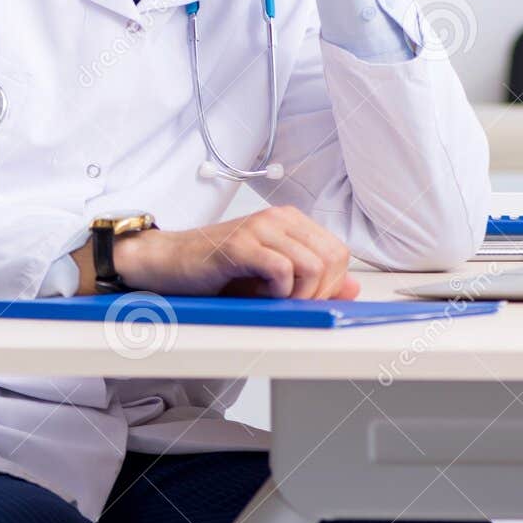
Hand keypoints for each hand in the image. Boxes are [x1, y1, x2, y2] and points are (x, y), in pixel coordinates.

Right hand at [113, 207, 359, 299]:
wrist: (169, 261)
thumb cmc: (218, 271)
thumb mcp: (273, 278)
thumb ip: (313, 281)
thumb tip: (353, 288)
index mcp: (291, 221)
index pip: (339, 252)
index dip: (332, 284)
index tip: (307, 300)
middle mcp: (279, 218)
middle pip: (332, 259)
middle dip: (320, 292)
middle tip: (292, 304)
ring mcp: (260, 228)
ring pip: (313, 265)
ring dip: (299, 295)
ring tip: (275, 300)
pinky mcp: (241, 244)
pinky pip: (283, 270)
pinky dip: (279, 292)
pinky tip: (261, 293)